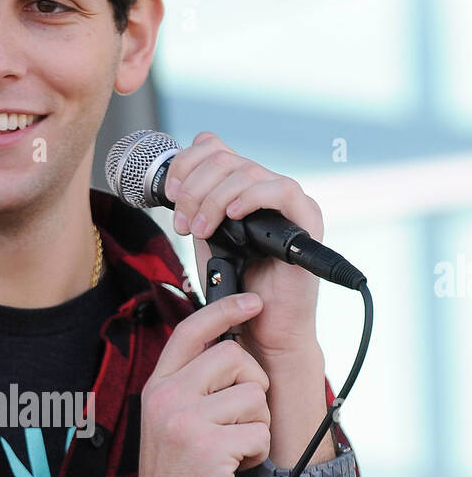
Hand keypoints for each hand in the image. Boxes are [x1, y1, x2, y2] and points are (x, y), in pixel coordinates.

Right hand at [122, 292, 271, 476]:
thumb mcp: (170, 422)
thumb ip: (193, 387)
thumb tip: (235, 354)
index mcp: (158, 387)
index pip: (192, 331)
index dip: (225, 309)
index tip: (251, 301)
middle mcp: (168, 397)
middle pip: (234, 357)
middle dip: (252, 386)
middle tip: (240, 417)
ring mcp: (186, 420)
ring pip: (254, 396)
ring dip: (255, 425)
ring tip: (231, 448)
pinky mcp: (210, 445)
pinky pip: (258, 431)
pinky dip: (255, 452)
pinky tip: (233, 466)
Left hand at [165, 130, 322, 366]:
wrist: (261, 328)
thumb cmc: (236, 290)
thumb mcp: (205, 241)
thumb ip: (196, 210)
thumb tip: (175, 186)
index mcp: (241, 188)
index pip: (213, 147)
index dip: (185, 162)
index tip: (170, 195)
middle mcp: (266, 189)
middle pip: (224, 158)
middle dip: (193, 189)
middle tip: (184, 224)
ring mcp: (288, 202)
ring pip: (247, 171)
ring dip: (213, 199)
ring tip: (202, 230)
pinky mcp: (307, 220)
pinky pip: (282, 190)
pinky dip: (249, 198)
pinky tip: (231, 217)